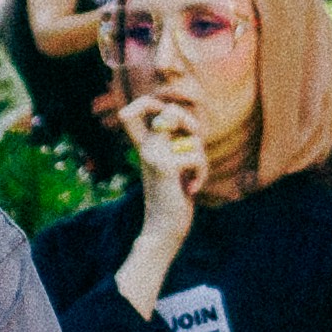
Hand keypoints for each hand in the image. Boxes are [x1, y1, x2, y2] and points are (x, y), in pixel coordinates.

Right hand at [125, 94, 208, 256]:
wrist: (164, 228)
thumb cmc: (174, 196)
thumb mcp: (175, 164)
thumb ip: (178, 142)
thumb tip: (184, 120)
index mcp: (145, 146)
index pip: (129, 114)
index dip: (147, 103)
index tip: (164, 119)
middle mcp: (146, 148)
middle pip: (169, 110)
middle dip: (190, 122)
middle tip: (194, 143)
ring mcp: (153, 155)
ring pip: (192, 136)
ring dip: (201, 158)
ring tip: (192, 176)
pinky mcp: (165, 167)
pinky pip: (196, 157)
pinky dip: (201, 173)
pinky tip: (191, 189)